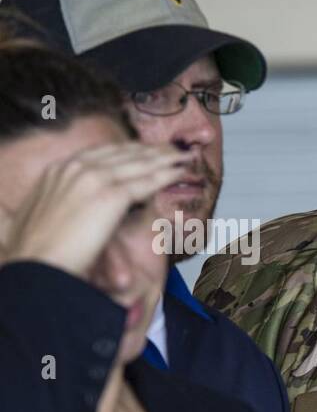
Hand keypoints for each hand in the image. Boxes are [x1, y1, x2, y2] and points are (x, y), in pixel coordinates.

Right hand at [0, 142, 189, 278]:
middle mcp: (75, 168)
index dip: (128, 151)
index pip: (102, 153)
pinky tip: (180, 173)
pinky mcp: (109, 195)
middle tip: (172, 148)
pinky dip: (165, 175)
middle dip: (150, 150)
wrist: (37, 262)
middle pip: (122, 153)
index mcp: (58, 170)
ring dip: (164, 158)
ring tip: (183, 157)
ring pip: (138, 163)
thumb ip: (65, 203)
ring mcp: (92, 179)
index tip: (146, 150)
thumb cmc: (39, 249)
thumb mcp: (47, 216)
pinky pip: (145, 181)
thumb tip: (77, 208)